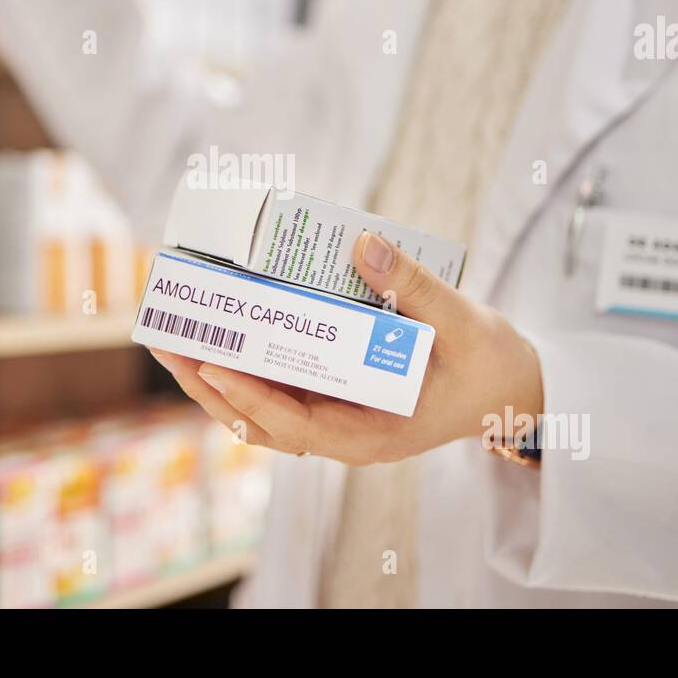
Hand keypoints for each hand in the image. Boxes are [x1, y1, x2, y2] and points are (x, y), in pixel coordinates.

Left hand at [150, 231, 543, 464]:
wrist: (514, 390)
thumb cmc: (491, 365)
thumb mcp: (463, 323)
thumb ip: (414, 286)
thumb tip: (362, 243)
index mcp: (371, 435)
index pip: (295, 425)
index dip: (249, 396)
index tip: (212, 362)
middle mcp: (342, 435)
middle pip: (258, 420)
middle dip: (208, 381)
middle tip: (164, 337)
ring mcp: (334, 418)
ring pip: (259, 407)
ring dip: (213, 374)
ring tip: (171, 332)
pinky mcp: (333, 397)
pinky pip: (277, 386)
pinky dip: (243, 362)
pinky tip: (217, 327)